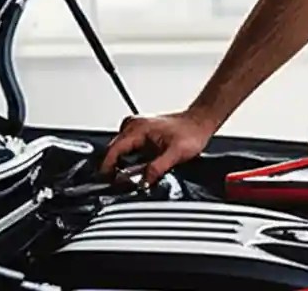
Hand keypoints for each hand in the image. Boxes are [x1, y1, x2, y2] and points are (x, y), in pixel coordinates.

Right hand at [99, 108, 217, 185]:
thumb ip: (157, 168)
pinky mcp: (141, 132)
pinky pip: (127, 148)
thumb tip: (143, 181)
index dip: (107, 168)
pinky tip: (139, 168)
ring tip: (132, 177)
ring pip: (120, 150)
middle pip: (113, 151)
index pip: (112, 150)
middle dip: (115, 168)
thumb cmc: (191, 131)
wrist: (200, 122)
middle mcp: (133, 125)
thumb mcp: (175, 153)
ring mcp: (136, 128)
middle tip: (122, 183)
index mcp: (137, 128)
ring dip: (122, 164)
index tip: (107, 181)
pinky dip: (129, 159)